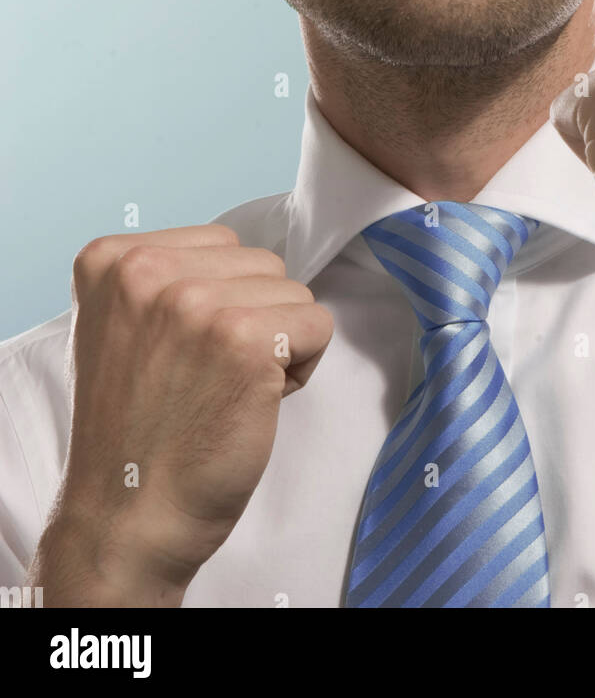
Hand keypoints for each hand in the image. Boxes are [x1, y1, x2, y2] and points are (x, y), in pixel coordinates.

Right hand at [31, 224, 332, 603]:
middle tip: (205, 378)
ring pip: (292, 291)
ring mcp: (195, 303)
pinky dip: (303, 367)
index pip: (218, 243)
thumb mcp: (120, 326)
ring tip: (226, 390)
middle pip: (258, 263)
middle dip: (251, 317)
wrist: (127, 516)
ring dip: (278, 341)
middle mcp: (146, 271)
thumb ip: (163, 280)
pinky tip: (257, 401)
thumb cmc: (135, 429)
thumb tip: (239, 258)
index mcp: (111, 259)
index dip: (218, 300)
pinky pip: (318, 325)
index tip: (178, 353)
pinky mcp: (246, 340)